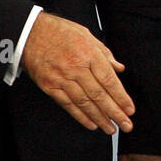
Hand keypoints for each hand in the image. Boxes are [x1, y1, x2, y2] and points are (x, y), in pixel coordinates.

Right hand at [21, 11, 134, 132]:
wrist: (30, 33)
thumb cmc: (60, 31)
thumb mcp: (87, 35)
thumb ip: (105, 53)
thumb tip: (119, 68)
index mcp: (89, 54)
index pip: (109, 80)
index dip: (121, 97)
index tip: (130, 109)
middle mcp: (76, 68)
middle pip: (99, 95)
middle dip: (115, 113)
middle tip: (126, 125)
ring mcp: (62, 78)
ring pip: (84, 103)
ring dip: (100, 118)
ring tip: (111, 128)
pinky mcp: (50, 86)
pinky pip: (68, 105)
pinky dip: (80, 116)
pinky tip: (91, 124)